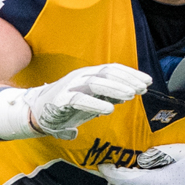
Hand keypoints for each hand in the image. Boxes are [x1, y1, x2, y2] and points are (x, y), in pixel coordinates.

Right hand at [20, 64, 150, 139]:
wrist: (36, 114)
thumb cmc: (67, 107)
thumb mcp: (92, 101)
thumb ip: (108, 96)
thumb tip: (129, 93)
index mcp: (89, 75)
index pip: (113, 70)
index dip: (131, 74)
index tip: (147, 81)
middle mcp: (80, 77)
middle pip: (107, 73)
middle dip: (127, 79)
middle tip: (143, 88)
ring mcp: (70, 86)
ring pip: (96, 83)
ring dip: (115, 88)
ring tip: (131, 95)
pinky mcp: (61, 100)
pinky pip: (79, 99)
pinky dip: (95, 103)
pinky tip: (109, 109)